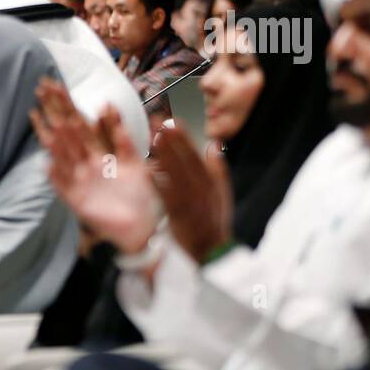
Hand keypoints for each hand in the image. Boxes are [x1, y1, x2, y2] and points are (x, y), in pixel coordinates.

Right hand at [30, 78, 158, 253]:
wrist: (143, 226)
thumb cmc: (139, 195)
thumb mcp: (133, 160)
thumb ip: (120, 135)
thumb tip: (107, 105)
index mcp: (98, 154)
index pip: (79, 124)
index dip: (66, 105)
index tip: (54, 85)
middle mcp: (85, 165)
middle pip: (66, 134)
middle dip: (53, 112)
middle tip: (40, 90)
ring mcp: (79, 182)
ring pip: (62, 155)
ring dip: (53, 139)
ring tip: (42, 119)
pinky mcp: (78, 201)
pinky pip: (64, 187)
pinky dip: (56, 177)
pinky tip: (48, 165)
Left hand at [150, 126, 232, 262]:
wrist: (212, 249)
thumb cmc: (214, 219)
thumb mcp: (222, 191)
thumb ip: (217, 167)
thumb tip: (213, 144)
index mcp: (210, 181)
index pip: (195, 154)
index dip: (184, 137)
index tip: (174, 121)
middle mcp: (200, 187)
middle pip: (183, 158)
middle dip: (170, 139)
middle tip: (157, 121)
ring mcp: (188, 200)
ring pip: (174, 172)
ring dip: (163, 154)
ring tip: (153, 137)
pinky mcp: (177, 213)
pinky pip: (166, 194)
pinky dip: (158, 181)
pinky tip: (148, 168)